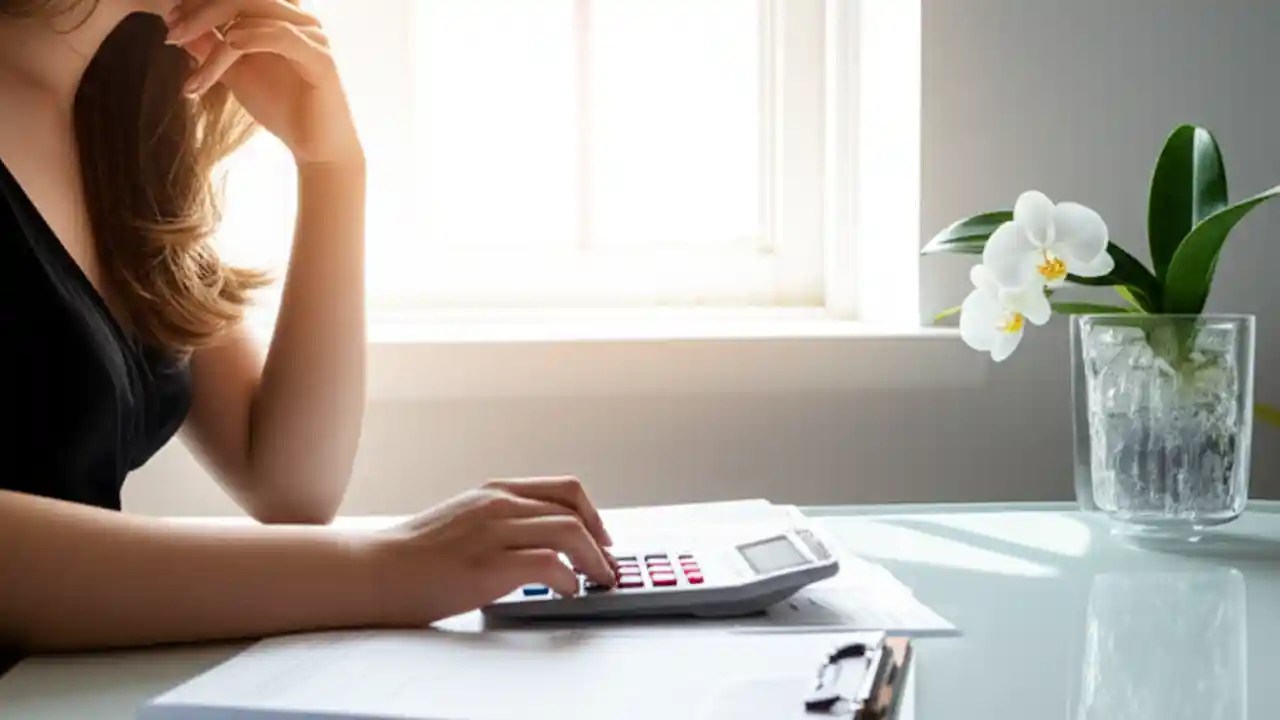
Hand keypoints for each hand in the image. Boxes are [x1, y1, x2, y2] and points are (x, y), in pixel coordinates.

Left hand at [165, 0, 362, 166]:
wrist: (316, 147)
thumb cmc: (283, 109)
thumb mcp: (236, 74)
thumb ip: (213, 49)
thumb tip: (181, 28)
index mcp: (284, 17)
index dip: (201, 2)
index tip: (171, 21)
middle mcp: (301, 19)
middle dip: (201, 9)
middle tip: (172, 31)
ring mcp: (313, 36)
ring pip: (256, 12)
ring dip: (213, 26)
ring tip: (184, 44)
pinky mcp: (320, 59)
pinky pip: (282, 36)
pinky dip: (251, 37)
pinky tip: (227, 44)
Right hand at [373, 477, 617, 624]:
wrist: (375, 571)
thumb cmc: (414, 555)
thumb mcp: (464, 520)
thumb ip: (500, 522)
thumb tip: (540, 543)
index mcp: (494, 491)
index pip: (563, 489)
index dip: (593, 514)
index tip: (603, 538)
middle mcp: (498, 504)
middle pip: (574, 509)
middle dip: (601, 541)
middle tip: (607, 566)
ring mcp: (494, 532)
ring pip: (570, 531)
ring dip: (594, 560)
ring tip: (597, 580)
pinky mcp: (489, 566)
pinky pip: (550, 564)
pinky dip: (569, 578)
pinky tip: (566, 590)